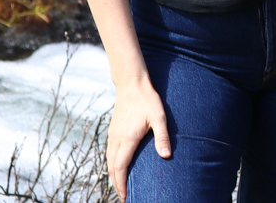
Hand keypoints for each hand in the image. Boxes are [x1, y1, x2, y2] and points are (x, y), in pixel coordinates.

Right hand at [105, 76, 169, 200]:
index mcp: (127, 139)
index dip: (121, 184)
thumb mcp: (159, 117)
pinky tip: (118, 167)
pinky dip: (112, 165)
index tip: (125, 196)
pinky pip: (109, 153)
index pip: (120, 167)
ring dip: (113, 175)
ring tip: (121, 186)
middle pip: (112, 168)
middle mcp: (116, 139)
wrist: (131, 84)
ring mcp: (112, 135)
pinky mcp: (112, 131)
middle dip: (116, 184)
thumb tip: (166, 156)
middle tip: (124, 196)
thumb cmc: (147, 100)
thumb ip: (162, 137)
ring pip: (109, 161)